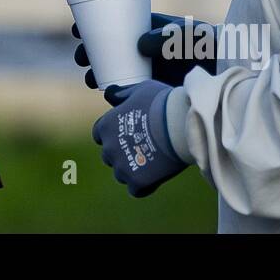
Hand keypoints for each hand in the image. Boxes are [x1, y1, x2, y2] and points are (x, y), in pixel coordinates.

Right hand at [72, 13, 216, 88]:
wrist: (227, 79)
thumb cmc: (212, 50)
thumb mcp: (190, 36)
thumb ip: (167, 36)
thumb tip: (139, 45)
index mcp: (150, 29)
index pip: (116, 24)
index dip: (93, 25)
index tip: (76, 29)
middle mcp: (145, 50)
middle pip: (109, 49)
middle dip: (89, 53)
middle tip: (80, 58)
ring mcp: (148, 71)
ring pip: (114, 71)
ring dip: (97, 74)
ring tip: (90, 80)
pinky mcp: (151, 91)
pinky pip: (127, 93)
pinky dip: (115, 95)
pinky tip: (109, 97)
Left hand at [92, 79, 185, 197]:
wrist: (180, 124)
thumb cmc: (161, 103)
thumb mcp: (139, 90)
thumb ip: (122, 94)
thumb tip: (110, 94)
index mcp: (105, 126)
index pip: (100, 135)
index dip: (113, 135)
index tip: (129, 134)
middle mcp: (108, 148)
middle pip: (110, 156)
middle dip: (123, 153)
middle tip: (144, 146)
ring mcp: (121, 167)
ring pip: (122, 174)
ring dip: (134, 170)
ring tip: (154, 161)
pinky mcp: (138, 182)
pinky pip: (136, 189)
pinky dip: (145, 185)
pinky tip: (158, 175)